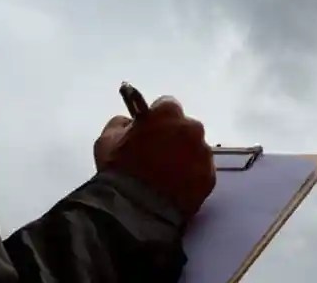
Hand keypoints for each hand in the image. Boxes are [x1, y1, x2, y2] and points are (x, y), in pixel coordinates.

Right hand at [93, 95, 215, 219]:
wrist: (135, 211)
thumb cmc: (119, 171)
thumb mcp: (106, 140)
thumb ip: (121, 123)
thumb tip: (129, 122)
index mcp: (167, 113)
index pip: (167, 105)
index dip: (158, 118)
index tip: (151, 129)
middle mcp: (191, 128)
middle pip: (185, 128)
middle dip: (173, 138)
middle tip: (157, 156)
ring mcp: (203, 153)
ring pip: (195, 150)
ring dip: (184, 158)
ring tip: (166, 176)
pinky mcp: (210, 177)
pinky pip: (201, 172)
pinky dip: (191, 178)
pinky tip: (175, 189)